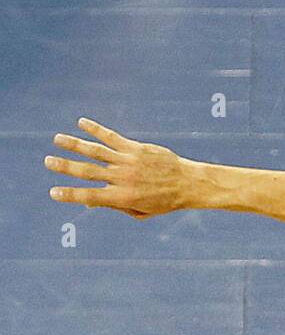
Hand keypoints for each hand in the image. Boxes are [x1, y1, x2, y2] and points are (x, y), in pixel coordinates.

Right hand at [46, 118, 190, 216]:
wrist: (186, 184)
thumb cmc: (163, 201)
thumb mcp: (140, 211)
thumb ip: (115, 206)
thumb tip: (91, 204)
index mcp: (123, 198)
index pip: (91, 197)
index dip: (71, 195)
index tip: (53, 193)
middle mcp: (123, 179)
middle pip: (88, 172)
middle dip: (65, 167)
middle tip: (47, 162)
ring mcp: (128, 161)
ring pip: (96, 152)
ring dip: (75, 145)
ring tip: (57, 140)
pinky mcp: (135, 148)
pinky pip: (111, 137)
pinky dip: (96, 130)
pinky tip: (82, 123)